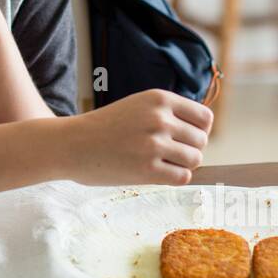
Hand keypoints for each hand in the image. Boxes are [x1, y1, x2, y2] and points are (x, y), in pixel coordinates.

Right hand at [61, 89, 212, 185]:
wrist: (72, 144)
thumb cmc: (105, 128)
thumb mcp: (138, 106)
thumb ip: (167, 113)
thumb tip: (203, 133)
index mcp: (159, 99)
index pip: (204, 118)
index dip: (199, 131)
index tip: (185, 138)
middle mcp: (159, 118)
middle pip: (201, 140)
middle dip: (189, 149)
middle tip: (168, 154)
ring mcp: (154, 144)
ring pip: (194, 159)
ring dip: (182, 165)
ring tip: (161, 163)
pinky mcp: (148, 170)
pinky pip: (183, 177)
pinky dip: (175, 178)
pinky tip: (157, 174)